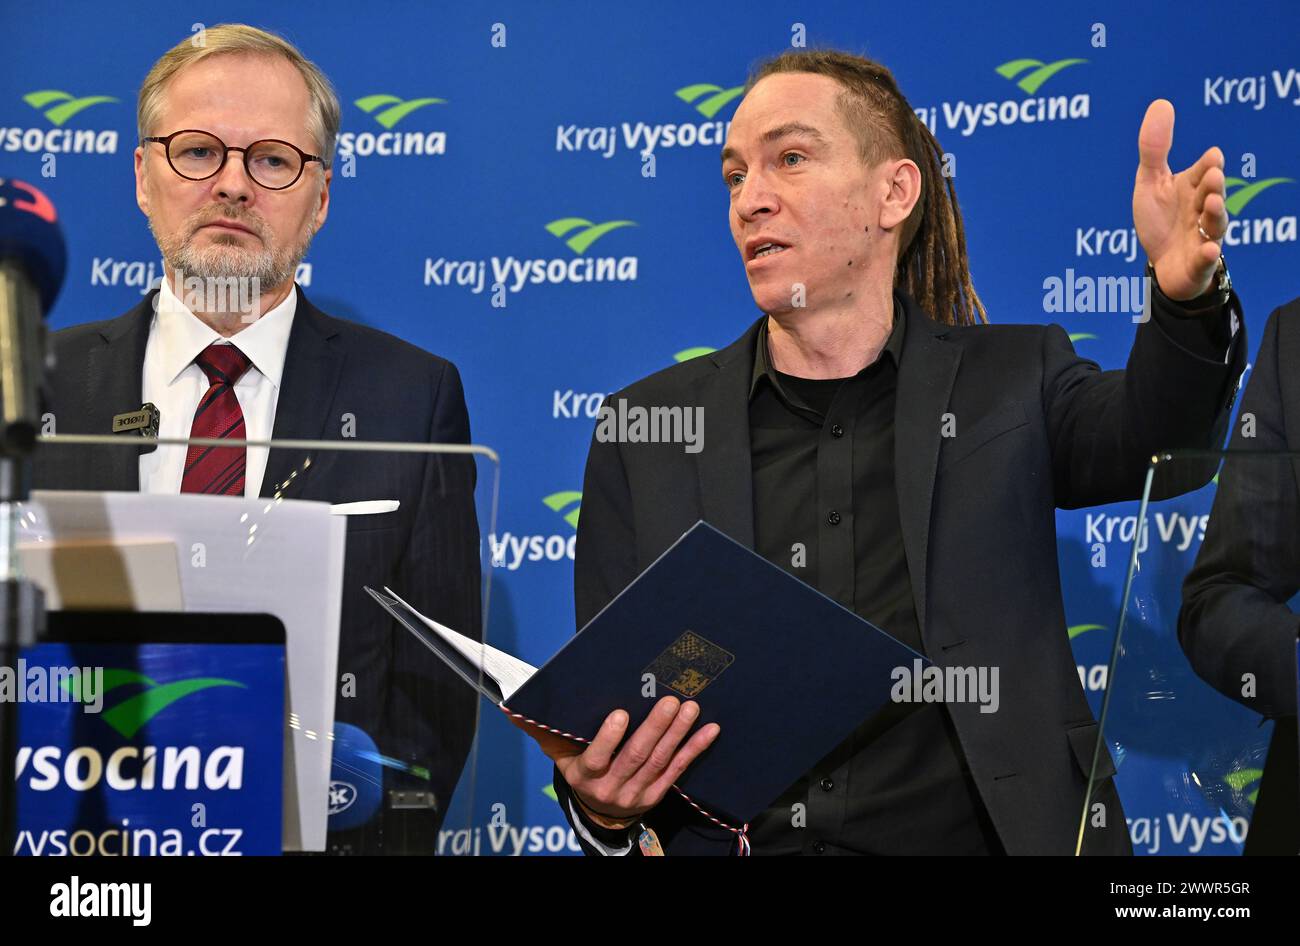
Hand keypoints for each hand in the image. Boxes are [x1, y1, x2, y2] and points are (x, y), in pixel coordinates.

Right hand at [503, 696, 719, 826]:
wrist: (599, 810)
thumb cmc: (579, 767)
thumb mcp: (558, 753)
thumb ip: (542, 729)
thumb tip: (513, 708)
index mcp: (585, 776)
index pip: (596, 758)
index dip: (609, 738)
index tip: (621, 713)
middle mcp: (611, 788)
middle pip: (635, 756)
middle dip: (655, 728)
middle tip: (670, 700)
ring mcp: (637, 793)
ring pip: (659, 762)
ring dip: (677, 734)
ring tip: (690, 707)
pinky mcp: (657, 793)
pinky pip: (678, 771)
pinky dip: (694, 749)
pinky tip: (709, 730)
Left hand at [1132, 99, 1226, 300]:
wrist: (1160, 264)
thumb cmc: (1159, 219)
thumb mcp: (1150, 182)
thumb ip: (1155, 149)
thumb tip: (1162, 103)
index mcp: (1192, 187)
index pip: (1204, 171)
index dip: (1208, 165)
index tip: (1212, 157)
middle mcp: (1202, 209)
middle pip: (1212, 195)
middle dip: (1213, 185)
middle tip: (1212, 175)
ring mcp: (1203, 236)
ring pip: (1215, 225)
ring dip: (1216, 214)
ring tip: (1213, 203)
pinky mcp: (1198, 264)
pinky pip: (1205, 261)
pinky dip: (1207, 255)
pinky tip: (1208, 250)